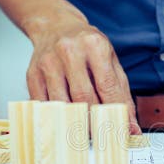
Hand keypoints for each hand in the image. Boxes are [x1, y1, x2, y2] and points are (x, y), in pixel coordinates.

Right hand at [26, 18, 140, 133]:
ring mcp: (48, 62)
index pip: (107, 86)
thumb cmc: (87, 46)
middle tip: (105, 136)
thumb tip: (131, 127)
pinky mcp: (32, 74)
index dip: (116, 112)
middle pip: (84, 98)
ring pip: (63, 104)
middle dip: (96, 121)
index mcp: (94, 45)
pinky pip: (44, 104)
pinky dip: (57, 118)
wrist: (56, 27)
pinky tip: (66, 122)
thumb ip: (122, 94)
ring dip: (76, 123)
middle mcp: (69, 51)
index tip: (123, 131)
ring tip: (87, 132)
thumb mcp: (111, 61)